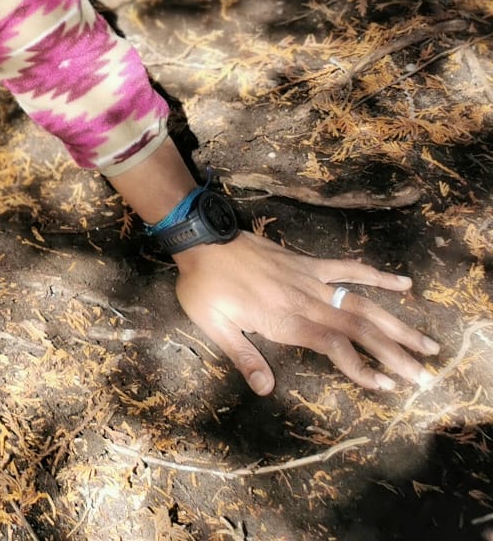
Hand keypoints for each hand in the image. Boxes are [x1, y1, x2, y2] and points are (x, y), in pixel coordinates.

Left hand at [172, 232, 439, 394]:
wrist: (200, 239)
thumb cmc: (203, 286)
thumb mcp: (212, 326)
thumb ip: (243, 357)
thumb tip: (266, 389)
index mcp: (284, 319)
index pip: (333, 346)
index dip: (361, 367)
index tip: (386, 385)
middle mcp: (305, 300)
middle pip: (358, 329)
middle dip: (394, 352)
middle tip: (425, 375)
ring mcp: (310, 279)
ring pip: (362, 303)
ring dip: (397, 323)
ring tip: (428, 343)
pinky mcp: (308, 263)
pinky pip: (348, 268)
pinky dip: (377, 275)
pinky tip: (405, 283)